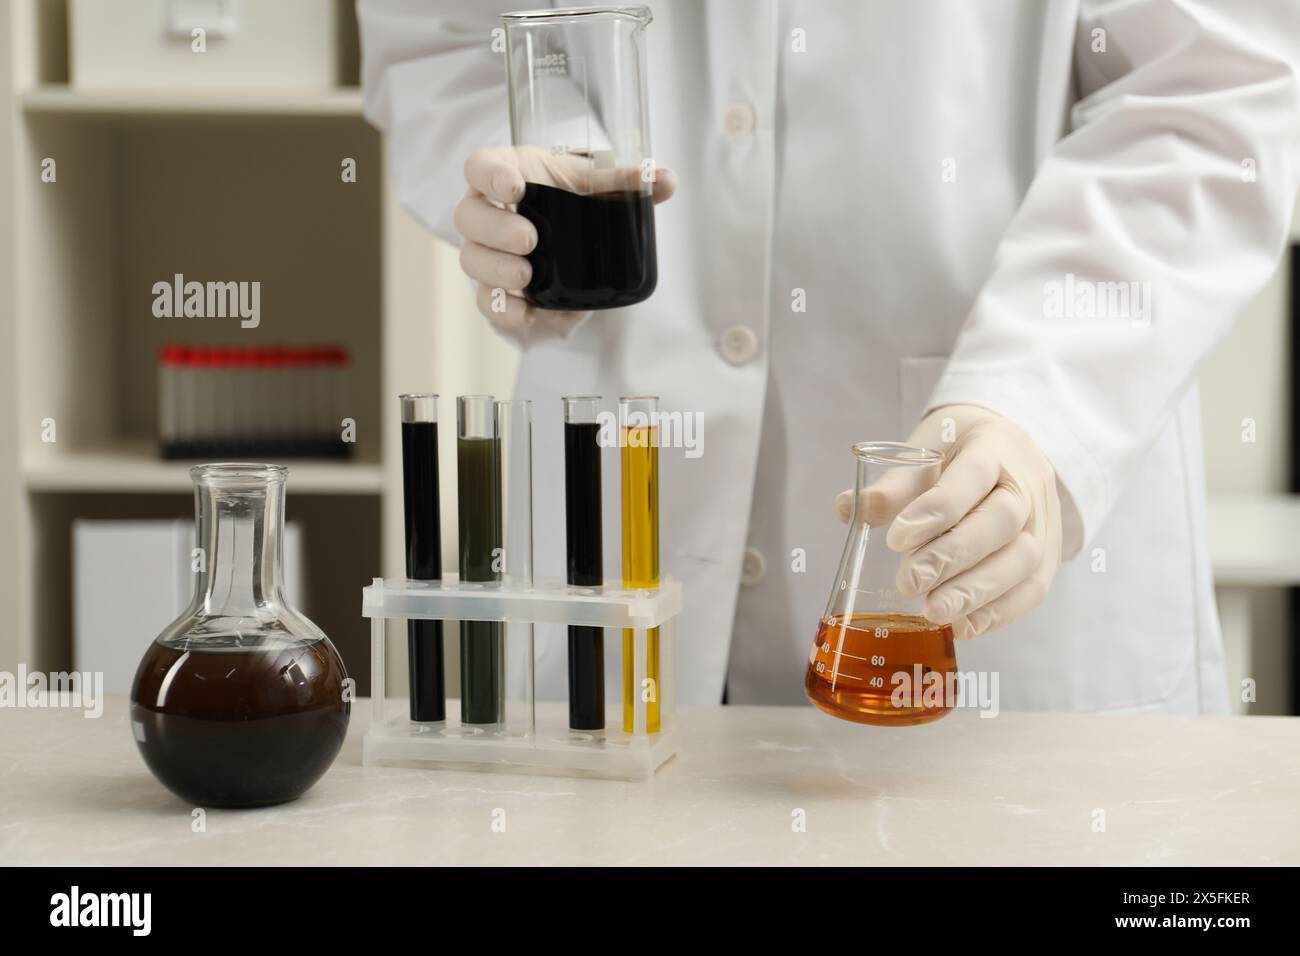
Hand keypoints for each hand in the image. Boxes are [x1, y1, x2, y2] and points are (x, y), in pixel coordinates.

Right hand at [454, 147, 676, 337]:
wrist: (564, 233)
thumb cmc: (567, 195)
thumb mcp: (593, 185)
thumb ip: (626, 181)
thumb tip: (666, 179)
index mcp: (506, 175)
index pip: (479, 167)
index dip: (489, 176)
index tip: (514, 188)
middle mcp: (485, 212)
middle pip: (468, 217)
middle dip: (495, 229)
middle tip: (530, 240)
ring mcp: (485, 251)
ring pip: (472, 259)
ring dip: (497, 269)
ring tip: (528, 275)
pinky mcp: (493, 287)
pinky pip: (486, 301)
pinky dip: (504, 308)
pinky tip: (526, 311)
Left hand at [835, 405, 1061, 639]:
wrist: (1010, 454)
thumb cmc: (959, 452)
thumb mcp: (926, 451)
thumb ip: (893, 485)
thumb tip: (848, 509)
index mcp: (996, 446)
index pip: (973, 475)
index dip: (936, 509)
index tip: (896, 539)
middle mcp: (1029, 484)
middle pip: (1001, 522)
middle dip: (951, 557)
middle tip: (908, 582)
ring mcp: (1044, 522)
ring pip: (1023, 560)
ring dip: (975, 592)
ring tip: (933, 610)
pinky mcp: (1048, 557)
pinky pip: (1032, 589)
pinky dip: (997, 613)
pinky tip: (962, 625)